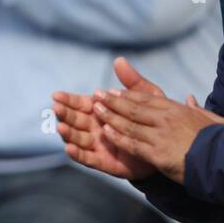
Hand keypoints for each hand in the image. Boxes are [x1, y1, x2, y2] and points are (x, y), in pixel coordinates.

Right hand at [52, 57, 163, 179]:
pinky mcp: (103, 162)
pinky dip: (77, 154)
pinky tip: (69, 148)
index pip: (80, 104)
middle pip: (75, 120)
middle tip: (56, 108)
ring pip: (77, 138)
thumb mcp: (145, 98)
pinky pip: (87, 158)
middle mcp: (94, 128)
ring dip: (68, 133)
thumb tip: (119, 60)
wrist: (167, 149)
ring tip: (61, 127)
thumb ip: (131, 81)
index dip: (68, 99)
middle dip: (64, 114)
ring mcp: (97, 145)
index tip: (57, 95)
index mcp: (100, 111)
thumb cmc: (152, 121)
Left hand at [93, 88, 223, 183]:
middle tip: (96, 95)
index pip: (146, 98)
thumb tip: (189, 97)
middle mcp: (166, 119)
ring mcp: (160, 136)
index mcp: (177, 109)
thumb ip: (197, 108)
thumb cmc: (219, 141)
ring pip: (128, 124)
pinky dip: (117, 137)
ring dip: (109, 116)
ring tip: (95, 110)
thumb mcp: (211, 118)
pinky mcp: (156, 154)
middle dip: (112, 101)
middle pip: (133, 108)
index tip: (112, 91)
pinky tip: (105, 132)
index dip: (127, 95)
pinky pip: (132, 144)